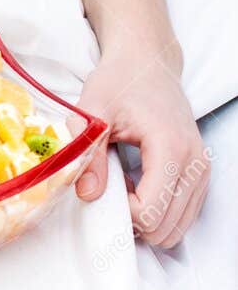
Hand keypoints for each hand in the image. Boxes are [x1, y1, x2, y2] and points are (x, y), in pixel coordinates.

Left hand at [75, 43, 209, 247]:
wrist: (147, 62)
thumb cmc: (119, 81)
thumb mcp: (93, 110)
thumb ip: (89, 153)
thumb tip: (87, 194)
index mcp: (170, 148)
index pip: (149, 212)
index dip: (120, 210)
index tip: (103, 186)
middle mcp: (194, 163)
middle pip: (165, 227)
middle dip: (133, 220)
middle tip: (111, 190)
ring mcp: (202, 169)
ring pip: (177, 227)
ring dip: (147, 218)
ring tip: (125, 188)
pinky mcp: (201, 172)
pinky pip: (184, 214)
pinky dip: (161, 212)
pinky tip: (140, 186)